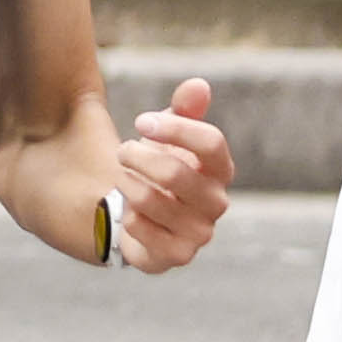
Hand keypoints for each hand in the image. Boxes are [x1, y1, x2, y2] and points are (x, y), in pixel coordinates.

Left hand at [111, 77, 232, 271]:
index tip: (140, 121)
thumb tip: (198, 85)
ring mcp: (198, 233)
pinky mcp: (175, 256)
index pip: (211, 143)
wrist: (145, 214)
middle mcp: (216, 203)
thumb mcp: (171, 134)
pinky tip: (126, 211)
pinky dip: (126, 215)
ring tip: (121, 178)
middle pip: (176, 172)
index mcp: (221, 170)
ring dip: (127, 183)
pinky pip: (140, 230)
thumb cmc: (163, 166)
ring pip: (151, 200)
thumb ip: (184, 109)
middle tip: (122, 151)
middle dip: (138, 156)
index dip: (174, 128)